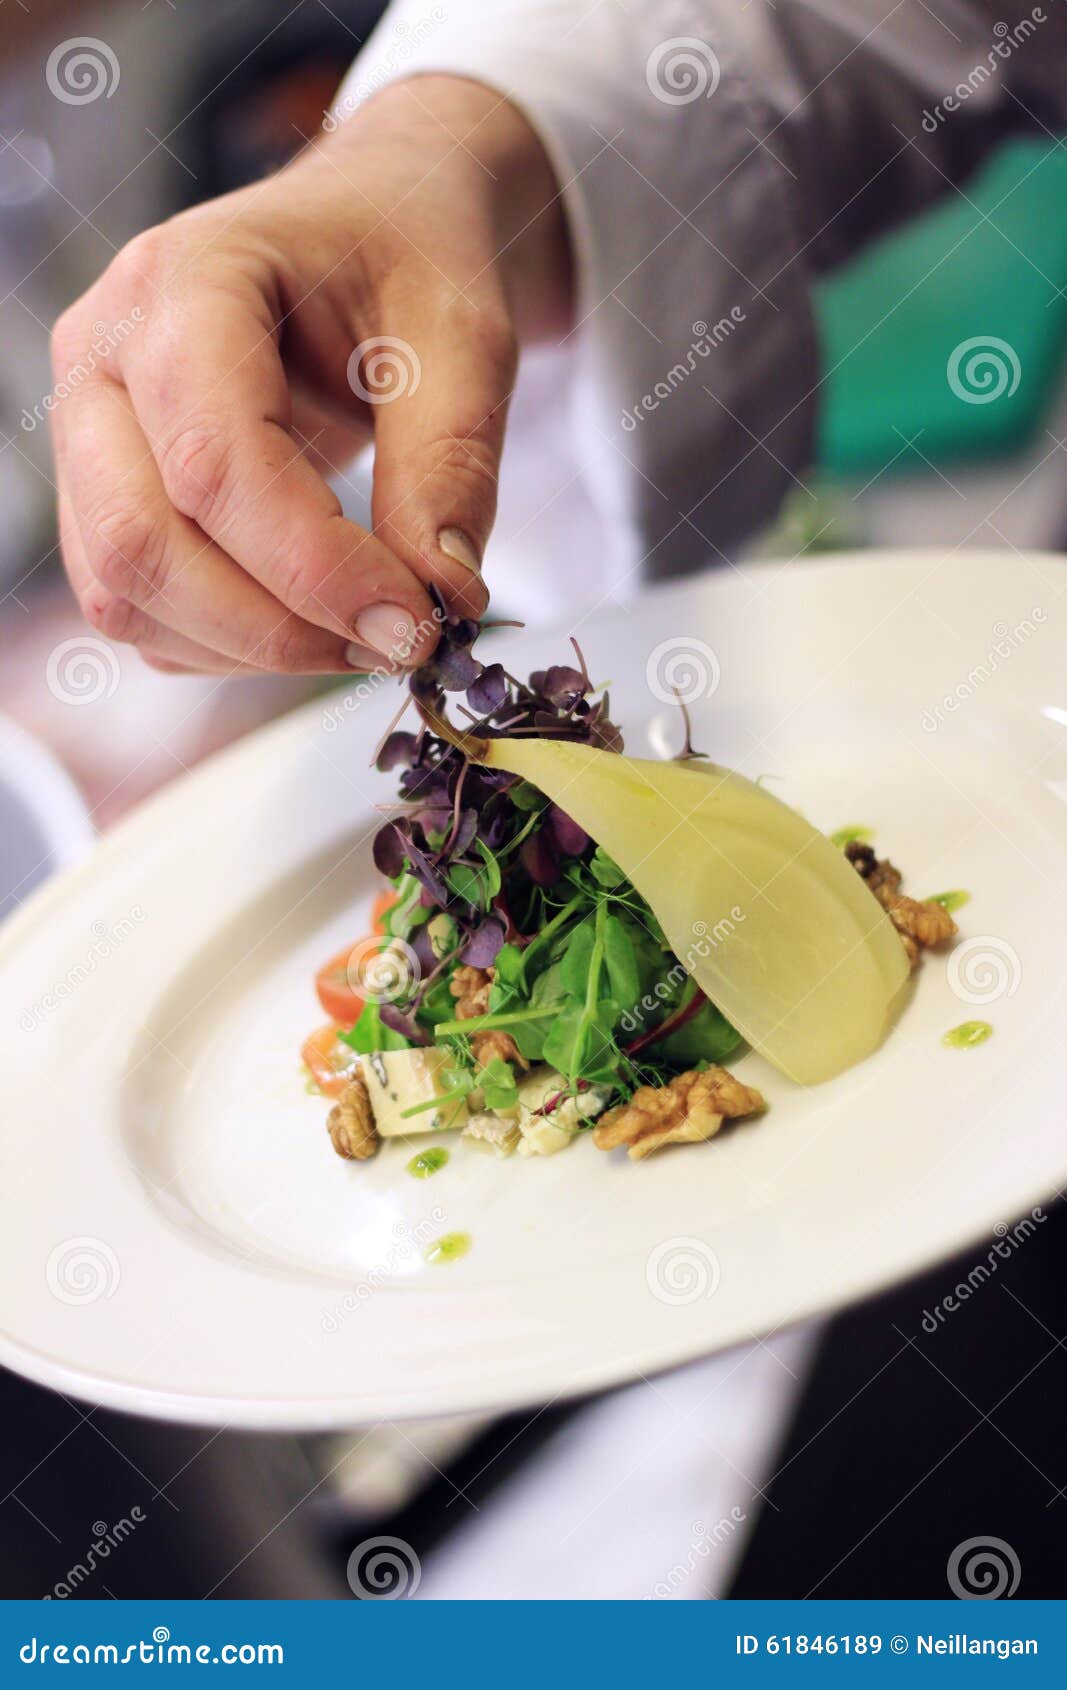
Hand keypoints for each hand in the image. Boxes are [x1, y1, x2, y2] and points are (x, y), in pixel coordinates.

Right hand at [50, 76, 570, 673]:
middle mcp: (104, 354)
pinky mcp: (104, 495)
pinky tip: (315, 620)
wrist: (373, 226)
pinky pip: (138, 611)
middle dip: (278, 627)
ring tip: (367, 634)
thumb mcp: (464, 338)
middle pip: (141, 542)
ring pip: (126, 594)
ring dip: (253, 648)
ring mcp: (88, 430)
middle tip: (396, 644)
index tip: (415, 622)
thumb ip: (451, 466)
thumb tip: (439, 598)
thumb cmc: (410, 257)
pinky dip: (228, 647)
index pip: (215, 461)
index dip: (315, 567)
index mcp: (184, 281)